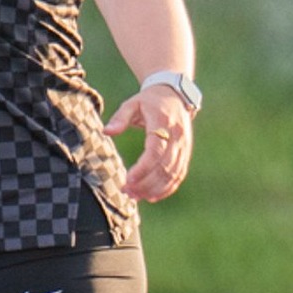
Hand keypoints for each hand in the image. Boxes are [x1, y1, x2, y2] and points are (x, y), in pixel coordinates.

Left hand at [103, 86, 192, 201]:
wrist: (175, 96)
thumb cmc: (149, 101)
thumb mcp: (132, 103)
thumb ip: (120, 117)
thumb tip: (106, 131)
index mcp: (163, 122)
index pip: (156, 151)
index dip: (143, 168)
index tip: (128, 179)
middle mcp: (177, 137)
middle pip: (164, 166)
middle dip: (146, 183)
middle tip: (127, 192)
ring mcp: (184, 146)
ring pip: (172, 174)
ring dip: (155, 189)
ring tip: (135, 196)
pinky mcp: (186, 154)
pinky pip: (179, 175)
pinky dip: (167, 188)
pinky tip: (152, 197)